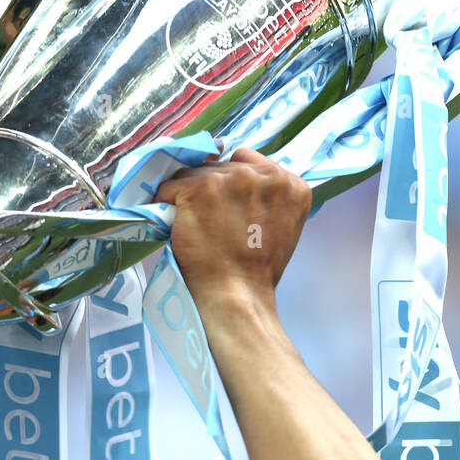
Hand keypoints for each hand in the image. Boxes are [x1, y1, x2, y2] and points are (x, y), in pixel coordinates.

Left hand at [155, 147, 311, 321]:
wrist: (237, 297)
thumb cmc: (256, 274)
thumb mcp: (280, 228)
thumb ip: (268, 199)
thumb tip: (238, 186)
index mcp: (292, 185)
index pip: (249, 162)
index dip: (234, 186)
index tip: (230, 209)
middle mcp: (265, 175)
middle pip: (222, 166)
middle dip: (214, 190)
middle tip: (213, 224)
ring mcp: (231, 179)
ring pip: (195, 173)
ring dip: (191, 196)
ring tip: (197, 227)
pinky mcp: (200, 188)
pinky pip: (170, 186)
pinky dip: (168, 204)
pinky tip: (178, 225)